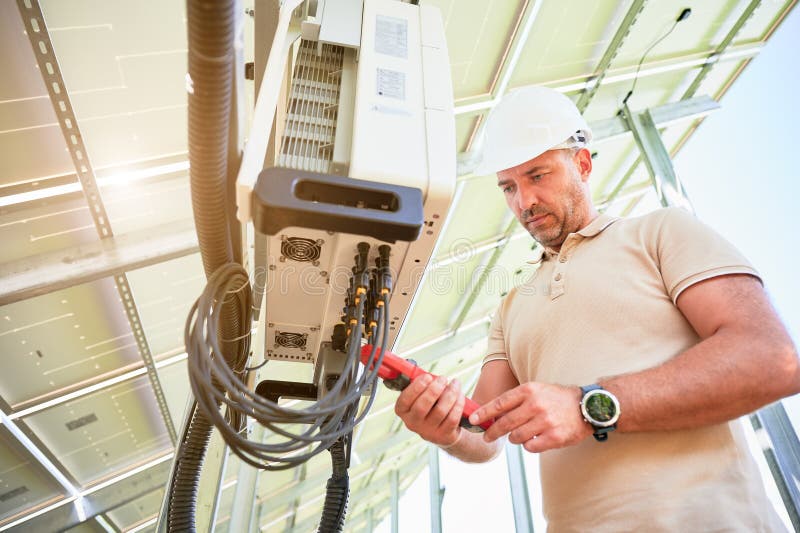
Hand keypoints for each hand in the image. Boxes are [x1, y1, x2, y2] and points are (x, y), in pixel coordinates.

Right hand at [394, 374, 465, 446]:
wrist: (445, 430)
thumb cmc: (431, 406)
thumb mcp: (421, 395)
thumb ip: (420, 385)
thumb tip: (426, 374)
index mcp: (404, 411)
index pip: (404, 400)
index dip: (416, 388)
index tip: (427, 377)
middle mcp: (413, 423)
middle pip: (422, 406)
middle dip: (434, 390)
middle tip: (443, 379)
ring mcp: (428, 431)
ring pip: (440, 411)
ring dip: (450, 394)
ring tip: (455, 384)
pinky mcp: (444, 435)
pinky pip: (452, 418)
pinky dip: (458, 404)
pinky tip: (460, 395)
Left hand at [468, 382, 591, 452]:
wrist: (587, 407)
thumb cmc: (557, 398)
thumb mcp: (536, 390)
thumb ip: (516, 400)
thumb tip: (492, 414)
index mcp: (528, 391)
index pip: (499, 403)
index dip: (484, 413)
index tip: (473, 420)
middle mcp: (535, 405)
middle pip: (504, 423)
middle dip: (492, 432)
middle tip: (487, 437)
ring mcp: (545, 421)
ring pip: (516, 437)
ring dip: (514, 438)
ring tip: (519, 435)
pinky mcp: (553, 437)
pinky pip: (530, 447)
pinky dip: (529, 445)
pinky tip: (535, 439)